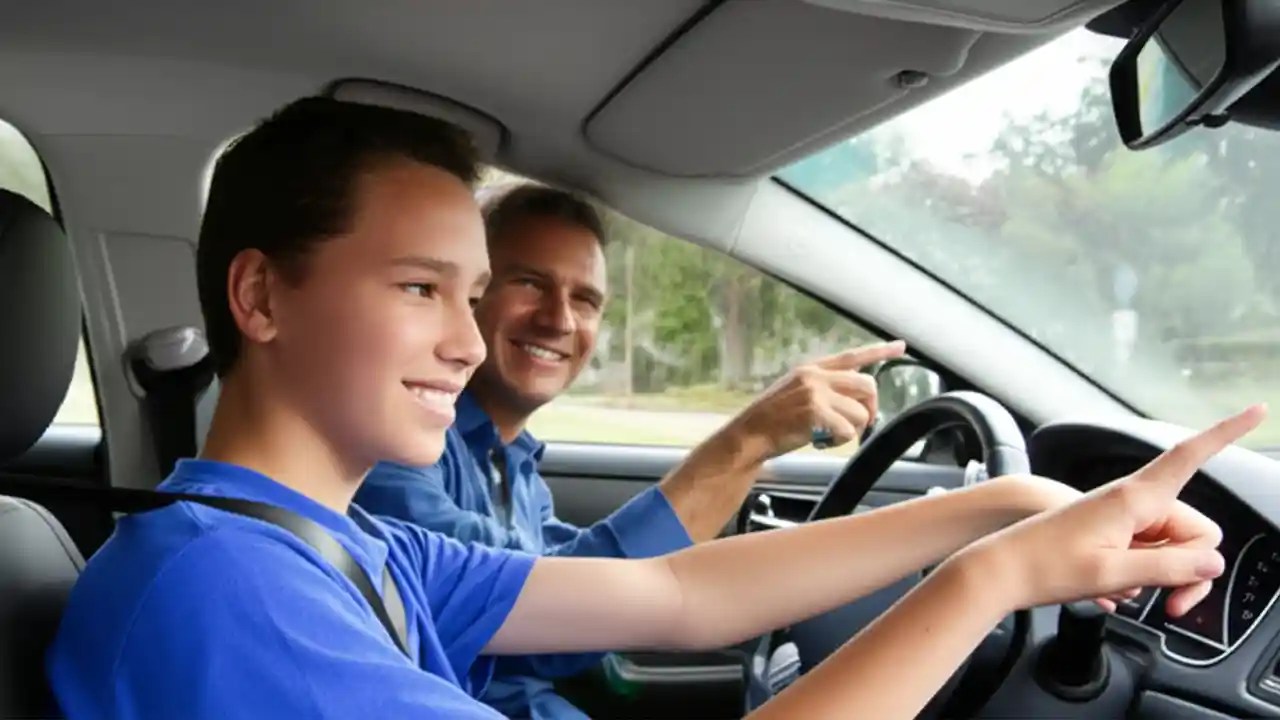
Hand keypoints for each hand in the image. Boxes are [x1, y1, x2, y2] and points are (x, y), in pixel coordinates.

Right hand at [726, 341, 906, 459]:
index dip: (879, 352)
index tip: (900, 346)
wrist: (748, 434)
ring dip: (853, 430)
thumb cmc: (771, 420)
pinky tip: (822, 442)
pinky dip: (840, 443)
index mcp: (811, 369)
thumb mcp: (794, 390)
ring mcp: (816, 393)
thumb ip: (823, 387)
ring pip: (861, 413)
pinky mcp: (816, 413)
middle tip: (859, 424)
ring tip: (831, 436)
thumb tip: (854, 398)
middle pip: (867, 386)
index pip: (852, 356)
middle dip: (870, 408)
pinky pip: (848, 431)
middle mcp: (815, 376)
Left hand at [959, 404, 1267, 617]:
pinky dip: (1142, 577)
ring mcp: (1121, 519)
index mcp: (1134, 498)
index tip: (1257, 408)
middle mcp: (1132, 502)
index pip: (1190, 455)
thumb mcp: (1114, 573)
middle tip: (1171, 605)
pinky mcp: (1111, 534)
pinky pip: (1147, 555)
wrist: (1000, 571)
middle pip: (1195, 532)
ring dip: (1163, 577)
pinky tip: (1113, 587)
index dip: (1226, 432)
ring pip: (1172, 548)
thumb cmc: (1045, 566)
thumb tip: (1213, 561)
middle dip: (1192, 570)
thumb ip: (1170, 567)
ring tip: (1125, 591)